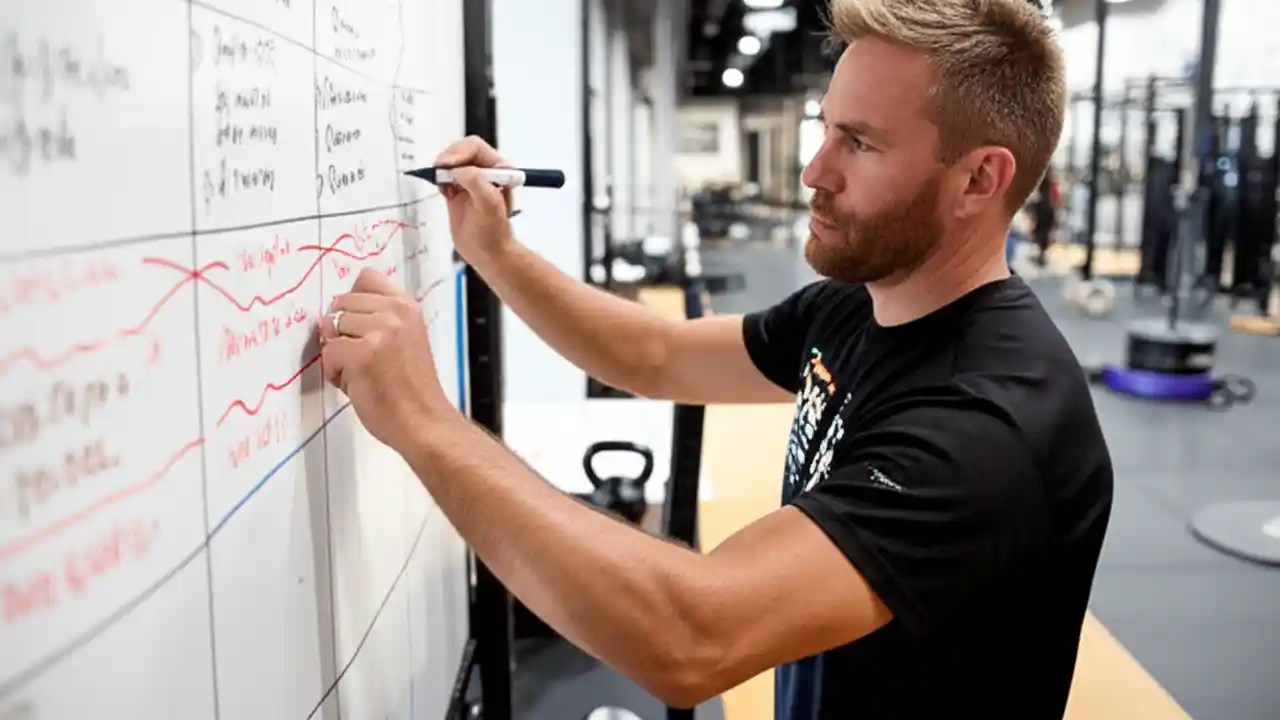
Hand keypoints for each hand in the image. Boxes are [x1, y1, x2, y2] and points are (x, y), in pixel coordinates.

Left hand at [318, 267, 452, 451]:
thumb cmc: (412, 390)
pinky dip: (334, 373)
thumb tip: (330, 317)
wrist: (424, 421)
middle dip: (343, 331)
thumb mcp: (405, 340)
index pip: (366, 279)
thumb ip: (377, 320)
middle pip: (341, 303)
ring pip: (331, 327)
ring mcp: (379, 331)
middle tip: (366, 359)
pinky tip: (357, 384)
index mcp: (407, 307)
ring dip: (338, 353)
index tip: (359, 324)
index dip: (353, 302)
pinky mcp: (361, 353)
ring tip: (362, 372)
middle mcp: (395, 313)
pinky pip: (328, 354)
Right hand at [434, 136, 515, 261]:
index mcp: (499, 169)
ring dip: (442, 169)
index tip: (448, 164)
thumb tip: (458, 170)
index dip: (459, 152)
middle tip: (439, 172)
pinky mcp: (457, 191)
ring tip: (443, 185)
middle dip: (448, 158)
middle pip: (460, 151)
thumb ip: (476, 182)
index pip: (475, 148)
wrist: (487, 253)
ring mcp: (470, 181)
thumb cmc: (493, 232)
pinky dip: (439, 180)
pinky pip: (444, 176)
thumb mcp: (489, 205)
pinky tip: (444, 192)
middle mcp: (485, 171)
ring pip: (450, 163)